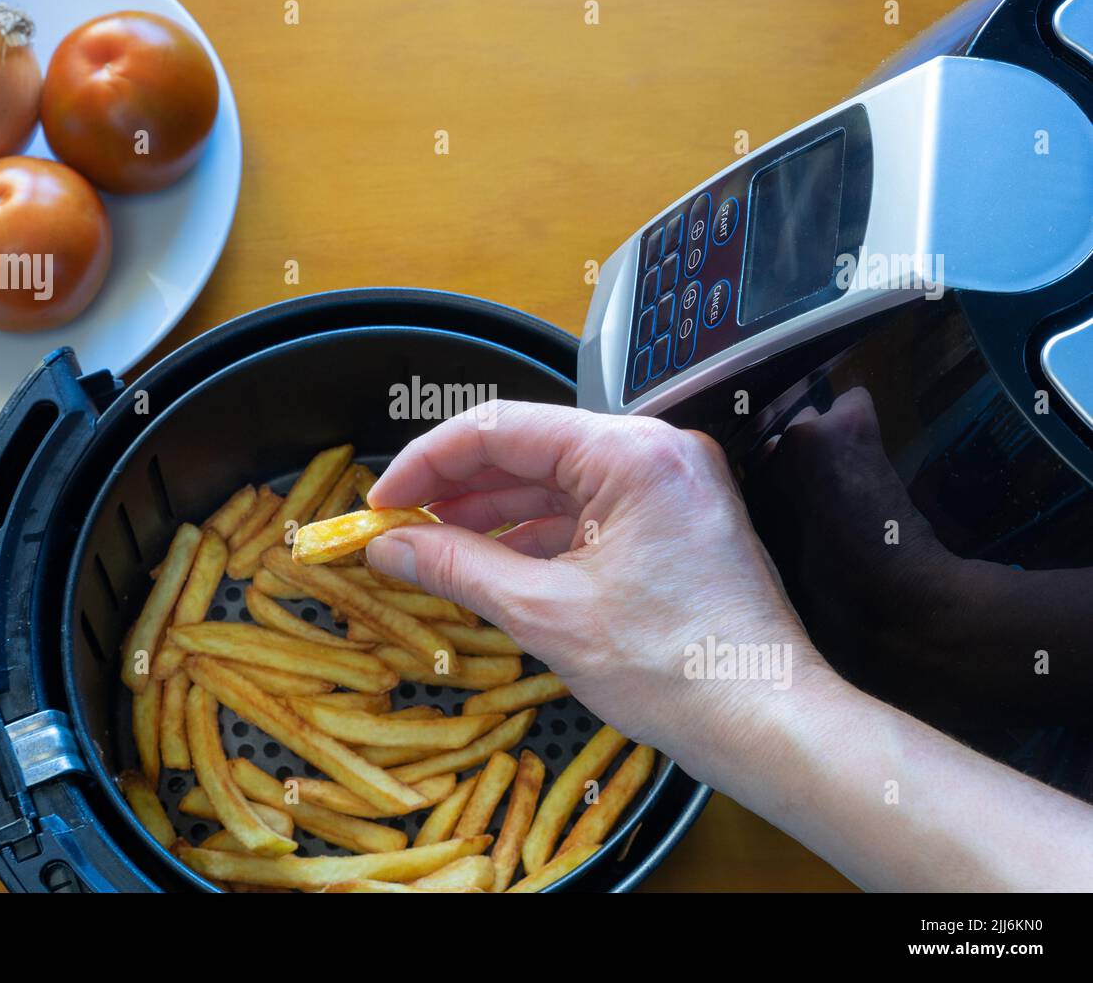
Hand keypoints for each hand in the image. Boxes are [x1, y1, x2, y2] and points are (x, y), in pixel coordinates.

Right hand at [365, 400, 829, 773]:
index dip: (428, 462)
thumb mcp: (546, 613)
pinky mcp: (674, 522)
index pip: (501, 428)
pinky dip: (539, 537)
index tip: (383, 498)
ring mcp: (670, 486)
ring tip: (434, 547)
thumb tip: (391, 546)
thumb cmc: (678, 669)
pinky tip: (493, 564)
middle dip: (459, 490)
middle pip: (529, 450)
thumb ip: (457, 567)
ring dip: (495, 515)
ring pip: (557, 483)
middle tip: (400, 525)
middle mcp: (656, 452)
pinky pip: (589, 512)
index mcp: (631, 452)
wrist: (769, 724)